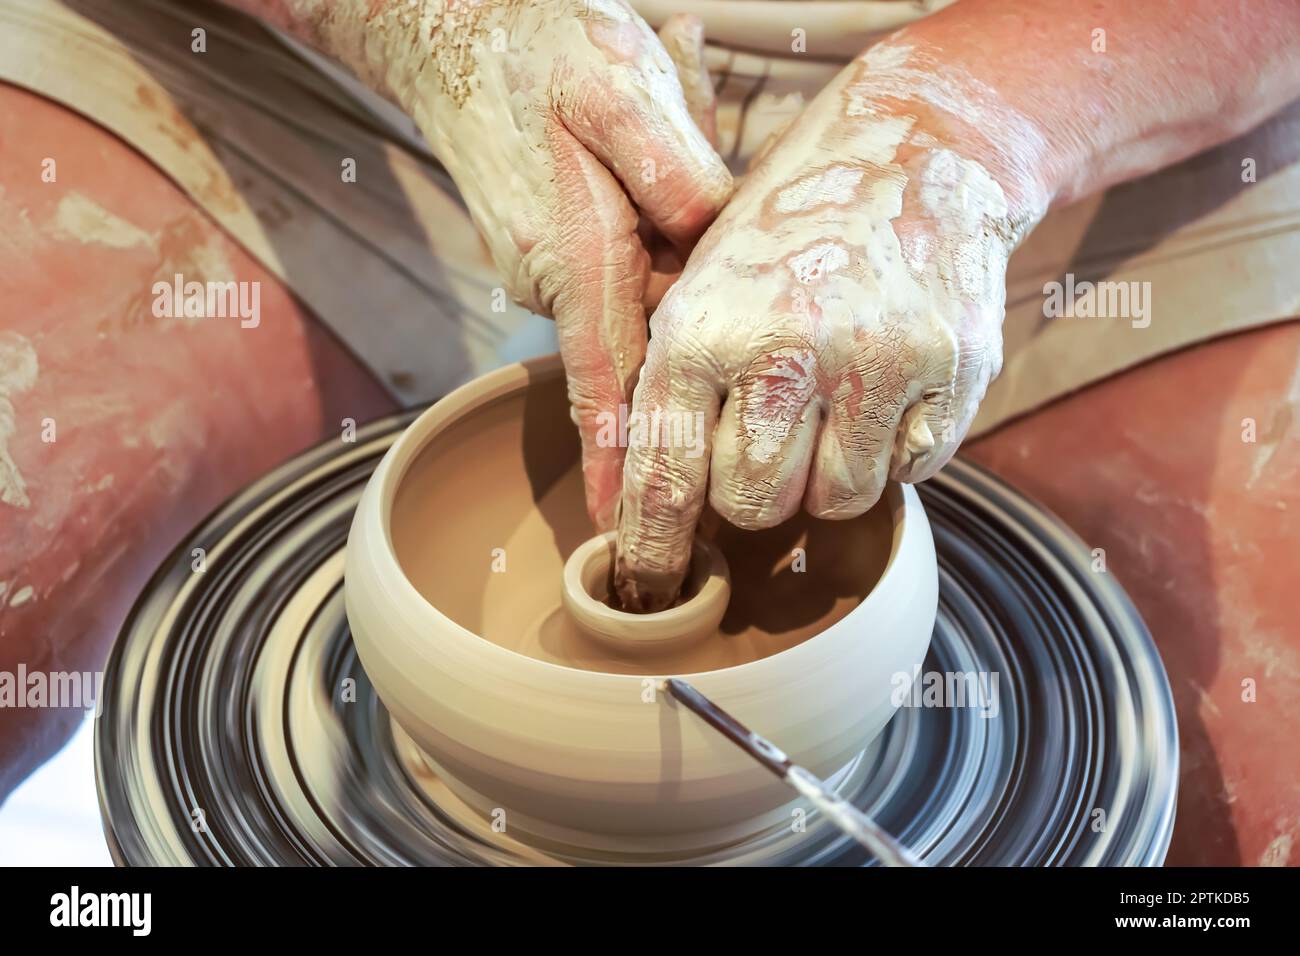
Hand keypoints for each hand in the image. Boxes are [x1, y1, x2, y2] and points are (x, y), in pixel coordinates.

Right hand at [343, 1, 731, 528]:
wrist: (453, 25)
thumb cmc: (542, 49)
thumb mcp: (621, 89)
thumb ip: (674, 172)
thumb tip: (714, 240)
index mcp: (575, 256)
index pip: (604, 382)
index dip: (618, 458)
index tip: (621, 529)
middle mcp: (553, 281)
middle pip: (634, 350)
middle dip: (675, 374)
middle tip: (717, 422)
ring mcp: (545, 269)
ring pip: (628, 308)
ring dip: (666, 298)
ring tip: (694, 273)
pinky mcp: (548, 249)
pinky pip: (612, 277)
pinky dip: (646, 265)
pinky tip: (660, 219)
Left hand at [613, 51, 1039, 608]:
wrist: (909, 152)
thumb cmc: (787, 234)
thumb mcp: (699, 289)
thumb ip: (670, 394)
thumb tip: (636, 514)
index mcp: (702, 329)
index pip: (667, 479)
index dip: (655, 552)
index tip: (650, 596)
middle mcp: (786, 350)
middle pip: (756, 508)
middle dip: (760, 490)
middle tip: (776, 430)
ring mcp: (877, 364)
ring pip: (838, 501)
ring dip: (831, 471)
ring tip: (835, 397)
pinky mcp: (951, 373)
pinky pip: (910, 473)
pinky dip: (894, 449)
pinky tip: (887, 383)